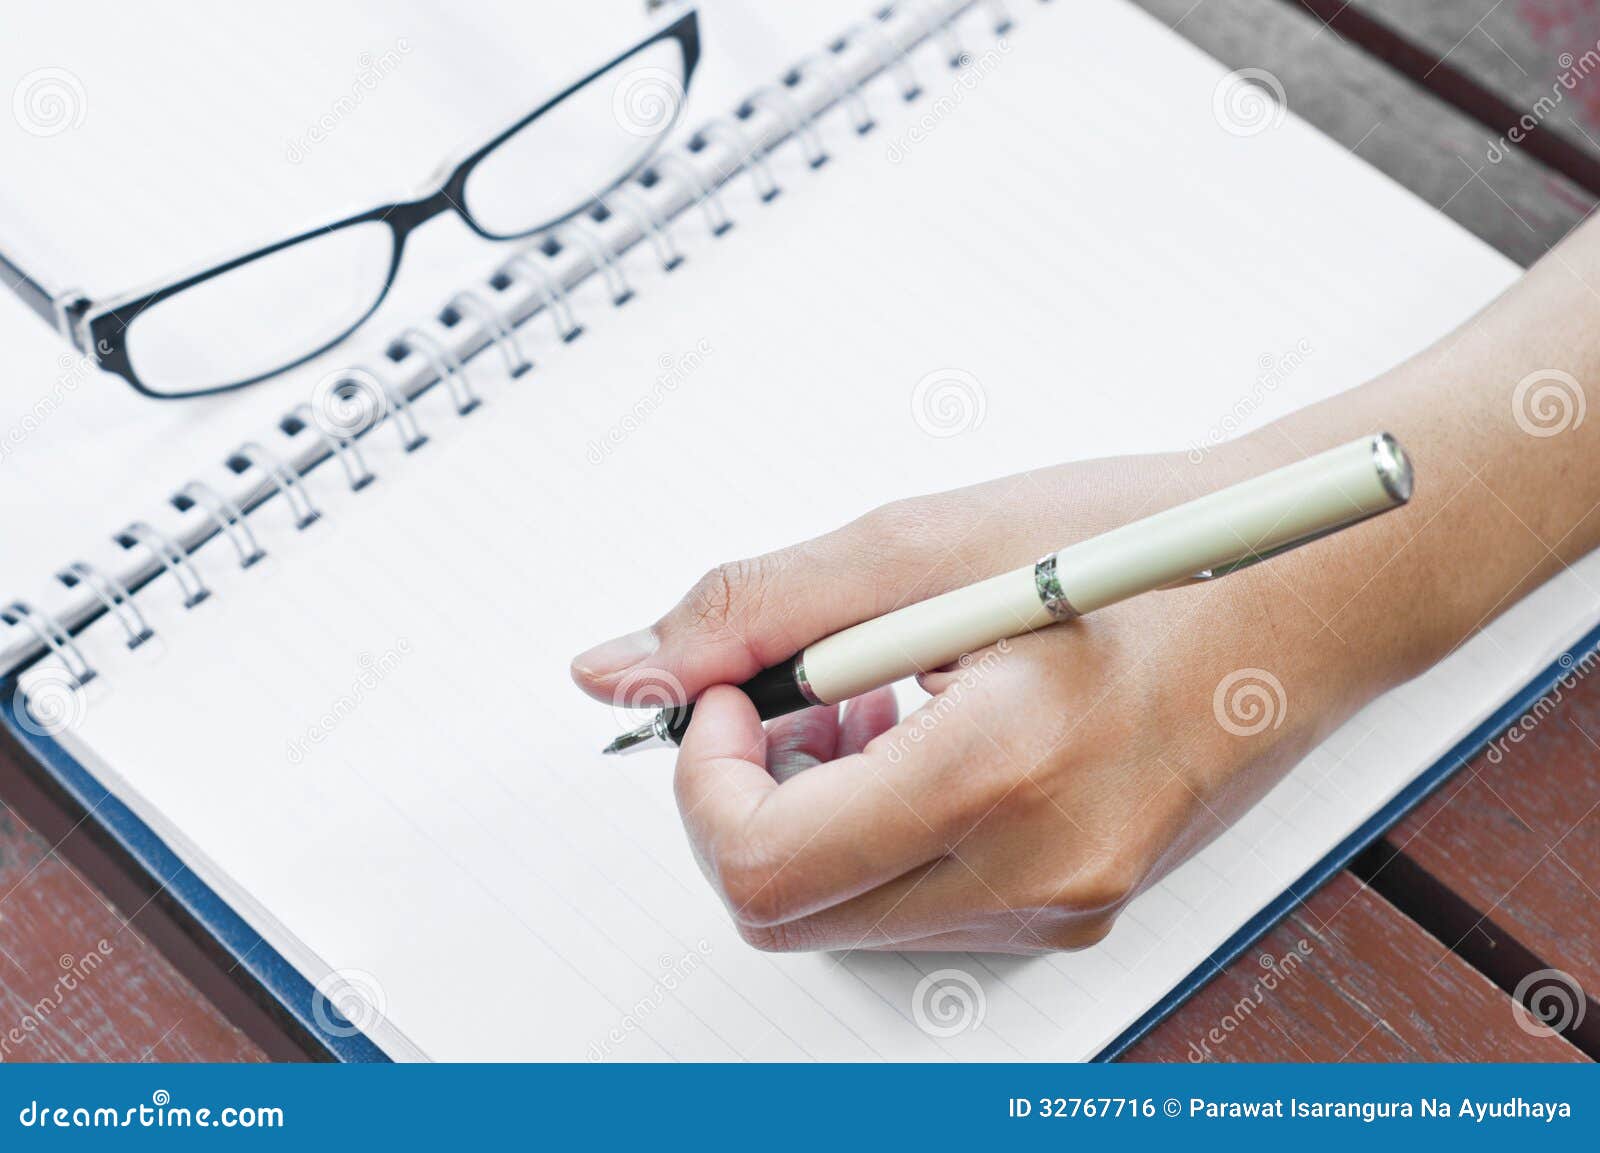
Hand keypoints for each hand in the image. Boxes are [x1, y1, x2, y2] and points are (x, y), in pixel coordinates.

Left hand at [572, 434, 1429, 953]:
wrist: (1304, 592)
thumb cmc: (1148, 546)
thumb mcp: (928, 541)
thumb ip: (756, 606)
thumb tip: (621, 667)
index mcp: (998, 772)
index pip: (762, 863)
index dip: (706, 780)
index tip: (727, 700)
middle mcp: (1033, 876)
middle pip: (784, 909)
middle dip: (749, 799)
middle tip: (792, 695)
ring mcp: (1059, 908)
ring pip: (843, 913)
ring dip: (815, 809)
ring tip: (878, 697)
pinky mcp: (1072, 911)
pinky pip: (916, 907)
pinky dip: (881, 828)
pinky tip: (927, 736)